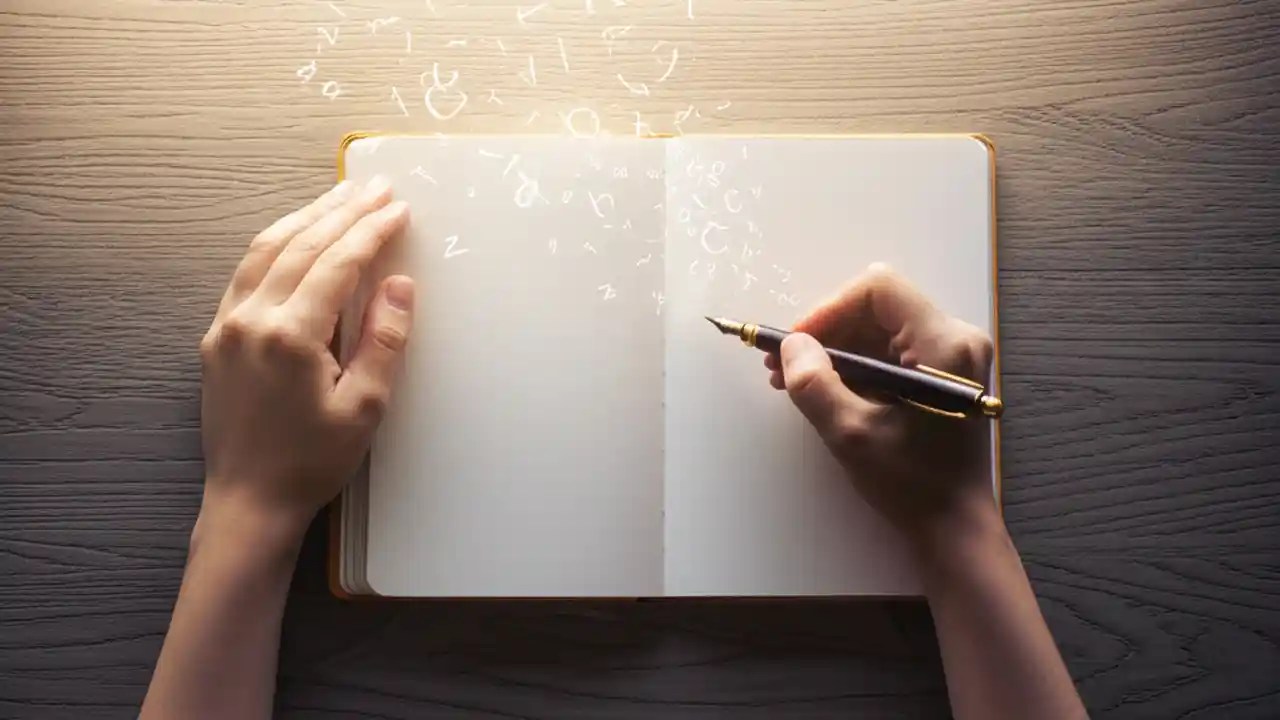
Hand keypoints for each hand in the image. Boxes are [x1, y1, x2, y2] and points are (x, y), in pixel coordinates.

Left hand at [197, 177, 412, 541]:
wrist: (248, 502)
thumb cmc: (311, 462)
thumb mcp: (364, 408)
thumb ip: (382, 340)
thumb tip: (398, 283)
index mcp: (290, 336)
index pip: (337, 263)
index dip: (371, 231)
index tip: (398, 209)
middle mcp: (251, 320)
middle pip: (301, 245)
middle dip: (343, 212)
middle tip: (376, 188)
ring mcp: (228, 326)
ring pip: (267, 250)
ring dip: (306, 218)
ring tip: (340, 197)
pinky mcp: (217, 338)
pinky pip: (246, 274)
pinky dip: (275, 245)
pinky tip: (294, 235)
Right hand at [766, 263, 995, 555]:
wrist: (955, 528)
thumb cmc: (911, 484)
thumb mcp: (852, 435)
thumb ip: (815, 384)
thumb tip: (789, 345)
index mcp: (945, 344)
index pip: (878, 290)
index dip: (828, 309)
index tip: (795, 345)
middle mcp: (957, 338)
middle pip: (877, 307)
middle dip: (825, 332)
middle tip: (782, 365)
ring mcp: (954, 356)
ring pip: (880, 328)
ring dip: (834, 349)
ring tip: (793, 379)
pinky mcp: (944, 374)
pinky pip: (890, 351)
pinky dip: (854, 364)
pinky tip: (823, 388)